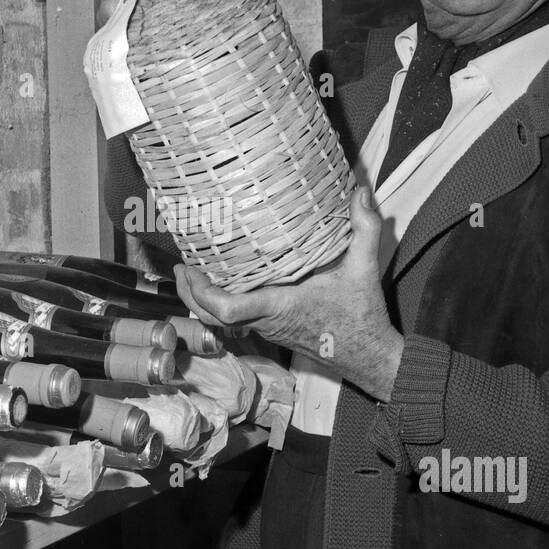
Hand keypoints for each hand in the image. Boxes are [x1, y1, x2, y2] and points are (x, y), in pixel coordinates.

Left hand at [174, 187, 404, 402]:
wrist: (368, 357)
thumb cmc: (362, 317)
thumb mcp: (364, 269)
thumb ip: (364, 229)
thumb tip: (360, 192)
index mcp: (281, 305)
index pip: (229, 310)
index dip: (203, 293)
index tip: (191, 269)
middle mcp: (267, 320)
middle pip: (212, 317)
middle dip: (190, 293)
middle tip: (181, 266)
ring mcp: (267, 328)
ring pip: (220, 322)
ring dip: (201, 300)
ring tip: (191, 272)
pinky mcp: (271, 331)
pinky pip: (234, 321)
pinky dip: (219, 304)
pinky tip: (221, 283)